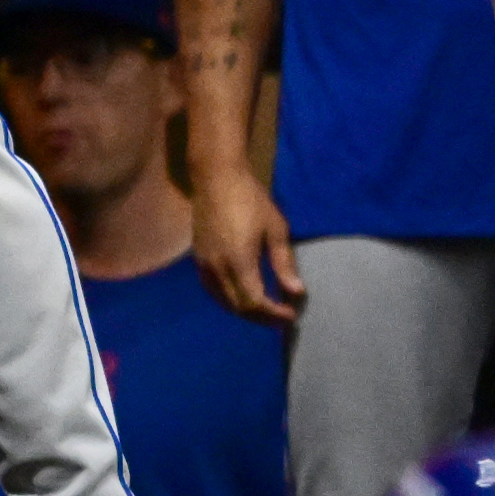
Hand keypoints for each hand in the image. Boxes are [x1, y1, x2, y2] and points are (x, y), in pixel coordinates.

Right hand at [192, 161, 300, 325]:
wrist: (216, 177)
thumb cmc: (250, 199)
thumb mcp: (275, 229)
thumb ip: (284, 263)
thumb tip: (295, 292)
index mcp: (239, 261)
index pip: (256, 302)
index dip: (275, 314)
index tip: (292, 314)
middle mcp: (218, 268)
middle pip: (239, 307)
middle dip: (263, 317)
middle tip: (283, 317)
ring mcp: (205, 264)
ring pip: (224, 302)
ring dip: (246, 312)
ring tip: (266, 312)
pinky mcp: (199, 259)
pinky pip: (213, 290)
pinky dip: (230, 300)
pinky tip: (243, 297)